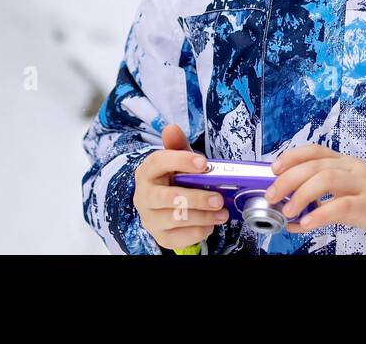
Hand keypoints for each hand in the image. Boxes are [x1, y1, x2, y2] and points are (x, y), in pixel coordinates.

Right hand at [133, 123, 229, 250]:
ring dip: (203, 216)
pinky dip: (199, 231)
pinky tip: (210, 224)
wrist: (167, 206)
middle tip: (219, 199)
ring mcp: (150, 219)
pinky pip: (180, 238)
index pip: (159, 162)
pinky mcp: (160, 237)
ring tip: (222, 212)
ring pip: (176, 219)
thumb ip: (177, 145)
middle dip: (197, 198)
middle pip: (168, 197)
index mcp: (147, 172)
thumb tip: (171, 128)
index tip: (204, 164)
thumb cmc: (174, 178)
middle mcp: (144, 196)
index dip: (181, 161)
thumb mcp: (178, 159)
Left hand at [264, 145, 365, 247]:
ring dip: (301, 194)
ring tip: (287, 210)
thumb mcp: (348, 200)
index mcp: (346, 163)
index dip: (291, 157)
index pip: (315, 150)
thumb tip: (292, 220)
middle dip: (288, 178)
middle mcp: (353, 168)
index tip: (273, 169)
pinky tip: (306, 224)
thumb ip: (321, 207)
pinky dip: (320, 214)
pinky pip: (341, 205)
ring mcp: (363, 184)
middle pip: (315, 164)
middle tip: (272, 195)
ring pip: (326, 178)